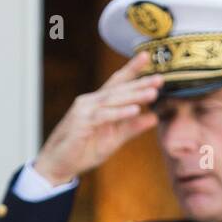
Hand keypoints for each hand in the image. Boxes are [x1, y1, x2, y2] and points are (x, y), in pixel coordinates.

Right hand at [33, 51, 163, 184]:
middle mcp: (91, 101)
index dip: (132, 70)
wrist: (60, 164)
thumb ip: (133, 127)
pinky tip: (135, 110)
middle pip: (119, 89)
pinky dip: (120, 113)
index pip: (118, 83)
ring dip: (134, 96)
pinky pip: (104, 116)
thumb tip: (154, 118)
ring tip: (153, 93)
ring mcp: (85, 110)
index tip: (147, 57)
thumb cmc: (85, 149)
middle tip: (160, 78)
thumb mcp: (114, 139)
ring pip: (113, 100)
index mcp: (99, 103)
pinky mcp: (82, 123)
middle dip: (140, 83)